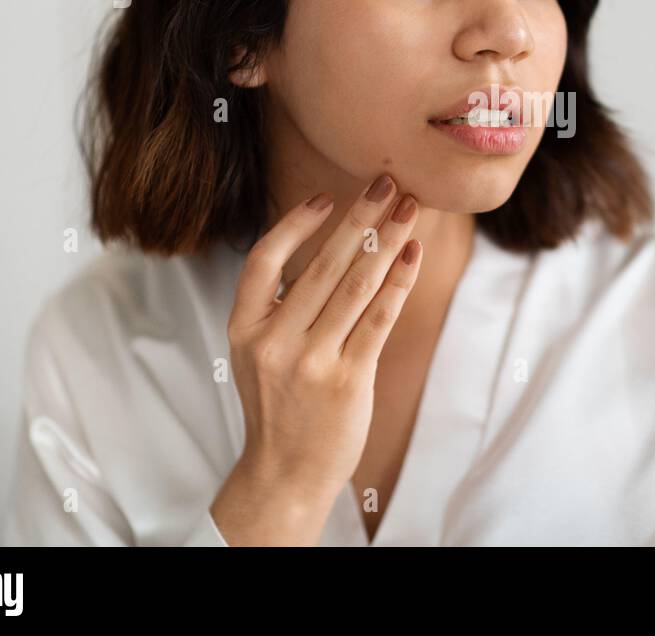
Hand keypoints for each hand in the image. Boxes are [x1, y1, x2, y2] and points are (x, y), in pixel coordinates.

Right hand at [209, 174, 422, 544]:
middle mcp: (273, 341)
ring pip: (355, 285)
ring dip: (387, 240)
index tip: (328, 197)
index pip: (263, 259)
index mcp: (243, 328)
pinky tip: (411, 254)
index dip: (296, 224)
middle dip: (360, 217)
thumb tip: (331, 245)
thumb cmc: (280, 404)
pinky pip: (378, 319)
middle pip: (321, 264)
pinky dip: (398, 282)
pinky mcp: (347, 379)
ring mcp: (310, 361)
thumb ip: (281, 305)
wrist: (285, 473)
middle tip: (387, 180)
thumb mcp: (258, 352)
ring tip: (409, 207)